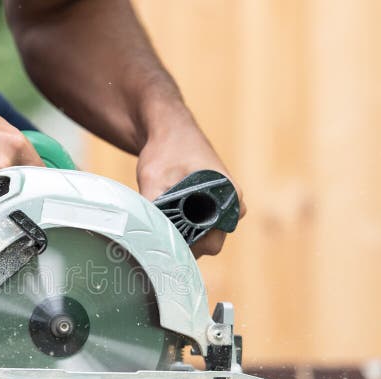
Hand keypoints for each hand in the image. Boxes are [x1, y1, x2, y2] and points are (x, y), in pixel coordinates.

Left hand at [136, 112, 245, 256]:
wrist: (170, 130)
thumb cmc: (166, 149)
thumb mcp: (153, 178)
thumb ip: (152, 208)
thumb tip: (147, 235)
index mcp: (230, 197)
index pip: (211, 242)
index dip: (185, 246)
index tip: (163, 241)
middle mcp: (234, 205)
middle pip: (209, 245)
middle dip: (184, 244)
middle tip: (158, 233)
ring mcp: (226, 208)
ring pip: (204, 240)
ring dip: (183, 236)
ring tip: (161, 221)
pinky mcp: (216, 208)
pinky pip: (201, 231)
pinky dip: (184, 229)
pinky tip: (167, 218)